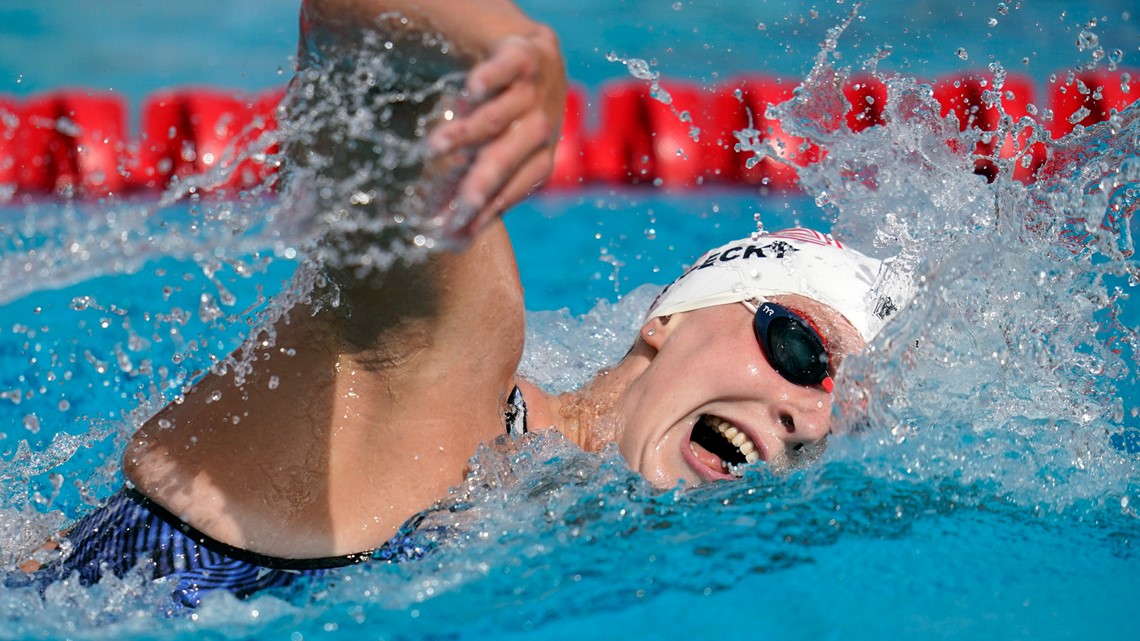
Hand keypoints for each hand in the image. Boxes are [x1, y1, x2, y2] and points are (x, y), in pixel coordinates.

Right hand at [427, 26, 565, 240]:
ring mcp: (532, 93)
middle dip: (481, 184)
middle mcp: (540, 129)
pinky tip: (472, 89)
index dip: (484, 212)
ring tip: (433, 147)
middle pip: (507, 160)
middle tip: (456, 206)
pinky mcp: (523, 57)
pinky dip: (492, 80)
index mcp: (539, 159)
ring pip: (499, 116)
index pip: (510, 190)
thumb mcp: (499, 153)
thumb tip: (447, 242)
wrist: (534, 55)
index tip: (453, 231)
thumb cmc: (511, 118)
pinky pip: (508, 70)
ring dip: (469, 132)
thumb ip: (475, 189)